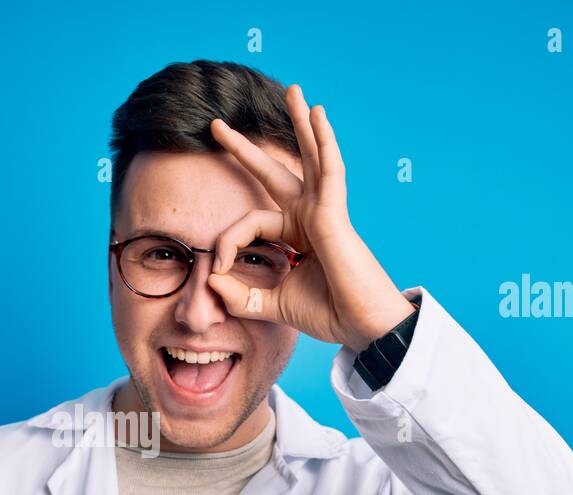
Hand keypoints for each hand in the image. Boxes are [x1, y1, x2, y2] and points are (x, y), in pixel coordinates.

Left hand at [206, 84, 415, 352]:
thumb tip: (210, 282)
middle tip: (217, 126)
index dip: (225, 244)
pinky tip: (319, 114)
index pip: (248, 224)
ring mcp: (324, 211)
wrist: (361, 326)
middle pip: (273, 174)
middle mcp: (308, 217)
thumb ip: (241, 296)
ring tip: (293, 91)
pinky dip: (324, 140)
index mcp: (295, 235)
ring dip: (300, 124)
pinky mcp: (335, 213)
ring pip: (310, 157)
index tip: (215, 271)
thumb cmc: (328, 313)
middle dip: (245, 149)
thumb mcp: (272, 305)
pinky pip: (330, 169)